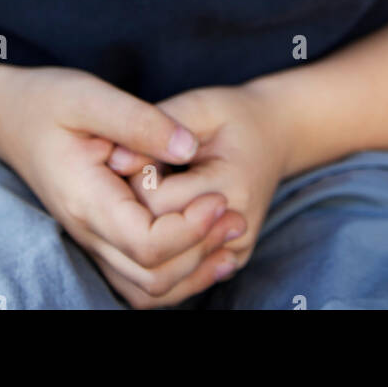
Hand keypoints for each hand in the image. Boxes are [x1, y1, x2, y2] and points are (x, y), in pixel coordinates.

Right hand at [0, 66, 246, 305]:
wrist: (7, 115)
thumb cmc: (47, 99)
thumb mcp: (91, 96)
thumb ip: (140, 122)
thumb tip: (188, 147)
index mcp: (85, 199)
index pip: (145, 244)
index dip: (189, 229)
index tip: (218, 197)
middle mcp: (87, 230)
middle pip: (152, 277)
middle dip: (201, 251)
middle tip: (237, 214)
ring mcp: (91, 239)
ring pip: (147, 289)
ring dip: (193, 271)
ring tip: (231, 235)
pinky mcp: (98, 236)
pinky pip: (139, 279)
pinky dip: (177, 272)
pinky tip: (207, 247)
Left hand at [104, 82, 289, 306]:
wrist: (273, 137)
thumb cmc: (231, 117)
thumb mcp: (198, 106)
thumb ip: (158, 129)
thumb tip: (114, 161)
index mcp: (233, 187)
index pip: (157, 202)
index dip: (137, 174)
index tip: (145, 150)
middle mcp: (237, 231)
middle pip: (155, 238)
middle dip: (137, 205)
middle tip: (150, 171)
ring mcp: (233, 254)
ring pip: (160, 270)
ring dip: (142, 233)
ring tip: (157, 193)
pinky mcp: (226, 264)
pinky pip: (171, 280)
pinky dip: (152, 254)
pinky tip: (155, 218)